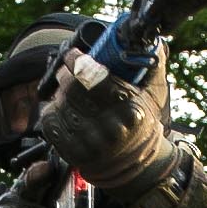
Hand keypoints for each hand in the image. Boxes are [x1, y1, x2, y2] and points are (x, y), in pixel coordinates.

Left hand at [39, 63, 179, 200]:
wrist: (132, 164)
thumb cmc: (140, 124)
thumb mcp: (153, 96)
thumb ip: (152, 68)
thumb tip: (156, 43)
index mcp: (130, 111)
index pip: (94, 78)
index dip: (78, 61)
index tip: (74, 54)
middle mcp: (110, 129)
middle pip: (73, 89)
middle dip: (65, 73)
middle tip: (67, 67)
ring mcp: (90, 143)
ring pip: (60, 104)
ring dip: (58, 91)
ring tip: (65, 87)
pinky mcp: (73, 152)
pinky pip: (51, 122)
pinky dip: (51, 109)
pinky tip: (60, 105)